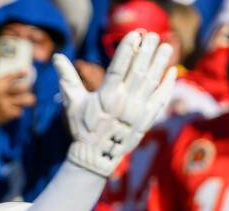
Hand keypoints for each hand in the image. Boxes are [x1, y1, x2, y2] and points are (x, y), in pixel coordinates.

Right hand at [0, 66, 36, 128]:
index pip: (9, 76)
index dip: (19, 74)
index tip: (26, 72)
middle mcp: (0, 94)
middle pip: (20, 88)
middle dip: (27, 87)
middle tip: (29, 87)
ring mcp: (4, 104)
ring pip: (22, 101)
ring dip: (28, 100)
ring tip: (31, 99)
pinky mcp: (7, 114)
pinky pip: (19, 111)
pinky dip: (19, 109)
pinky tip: (18, 107)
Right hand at [57, 31, 175, 177]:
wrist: (97, 157)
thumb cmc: (82, 128)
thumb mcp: (71, 103)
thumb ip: (67, 78)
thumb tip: (56, 56)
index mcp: (105, 96)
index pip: (118, 67)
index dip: (128, 50)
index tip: (136, 35)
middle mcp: (124, 103)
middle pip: (138, 71)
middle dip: (147, 51)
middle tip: (153, 35)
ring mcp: (137, 112)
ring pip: (151, 83)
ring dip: (160, 63)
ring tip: (166, 46)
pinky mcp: (146, 121)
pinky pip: (160, 101)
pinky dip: (167, 86)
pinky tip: (172, 72)